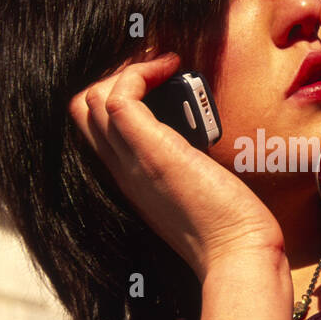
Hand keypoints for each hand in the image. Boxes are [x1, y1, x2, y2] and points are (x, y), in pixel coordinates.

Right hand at [68, 52, 285, 278]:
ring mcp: (131, 161)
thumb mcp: (197, 185)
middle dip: (114, 76)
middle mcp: (122, 169)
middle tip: (156, 68)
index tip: (157, 82)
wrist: (238, 253)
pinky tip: (173, 69)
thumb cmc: (229, 224)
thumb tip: (200, 131)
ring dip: (126, 71)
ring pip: (90, 100)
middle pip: (82, 109)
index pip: (94, 127)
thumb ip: (186, 160)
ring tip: (165, 66)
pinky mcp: (151, 152)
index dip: (116, 94)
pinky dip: (140, 73)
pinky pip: (118, 98)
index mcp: (130, 178)